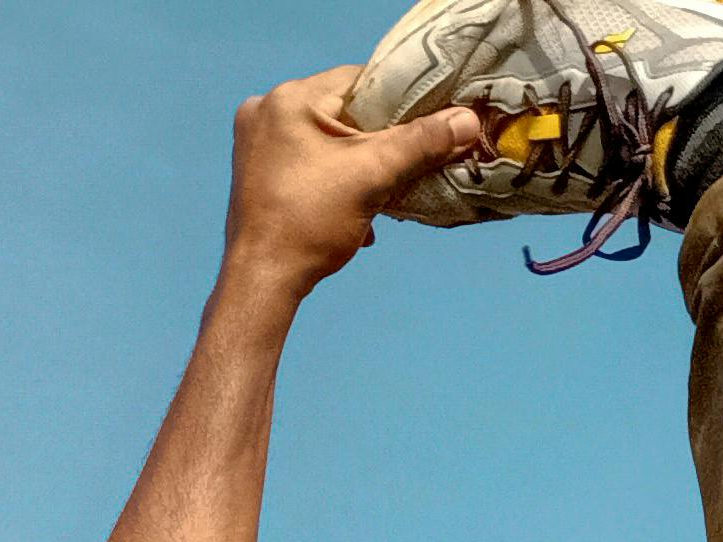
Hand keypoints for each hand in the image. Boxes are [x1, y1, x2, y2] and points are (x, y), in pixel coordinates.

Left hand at [222, 66, 488, 300]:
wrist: (263, 280)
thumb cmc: (311, 223)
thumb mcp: (374, 175)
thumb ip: (422, 142)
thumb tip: (467, 120)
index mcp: (290, 98)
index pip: (359, 80)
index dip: (398, 101)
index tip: (424, 123)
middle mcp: (265, 110)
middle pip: (342, 111)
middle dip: (376, 140)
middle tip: (402, 164)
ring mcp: (255, 142)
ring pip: (325, 139)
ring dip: (356, 165)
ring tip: (376, 193)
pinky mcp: (255, 172)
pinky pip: (306, 162)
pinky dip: (332, 181)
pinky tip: (351, 210)